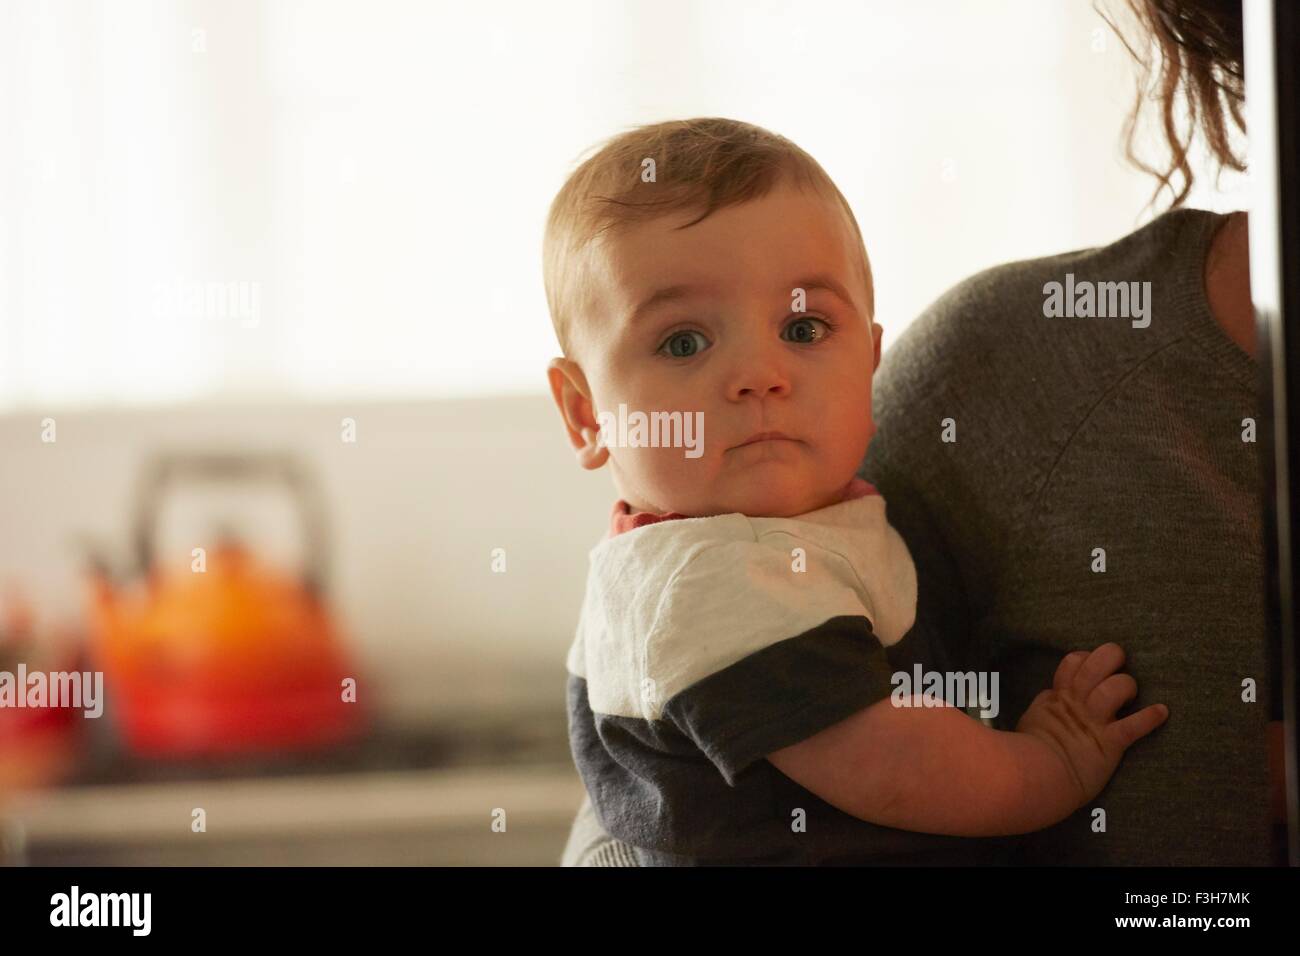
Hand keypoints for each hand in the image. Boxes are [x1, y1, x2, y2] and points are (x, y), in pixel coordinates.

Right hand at [1015, 643, 1167, 809]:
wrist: (1035, 778)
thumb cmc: (1028, 753)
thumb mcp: (1031, 718)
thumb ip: (1045, 705)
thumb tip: (1049, 697)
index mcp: (1059, 696)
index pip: (1073, 662)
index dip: (1086, 658)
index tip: (1093, 665)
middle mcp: (1077, 703)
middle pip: (1096, 665)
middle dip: (1111, 657)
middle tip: (1119, 661)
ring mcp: (1093, 721)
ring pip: (1115, 689)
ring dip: (1127, 687)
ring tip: (1131, 694)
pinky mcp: (1109, 742)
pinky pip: (1134, 726)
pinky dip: (1149, 718)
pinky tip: (1161, 712)